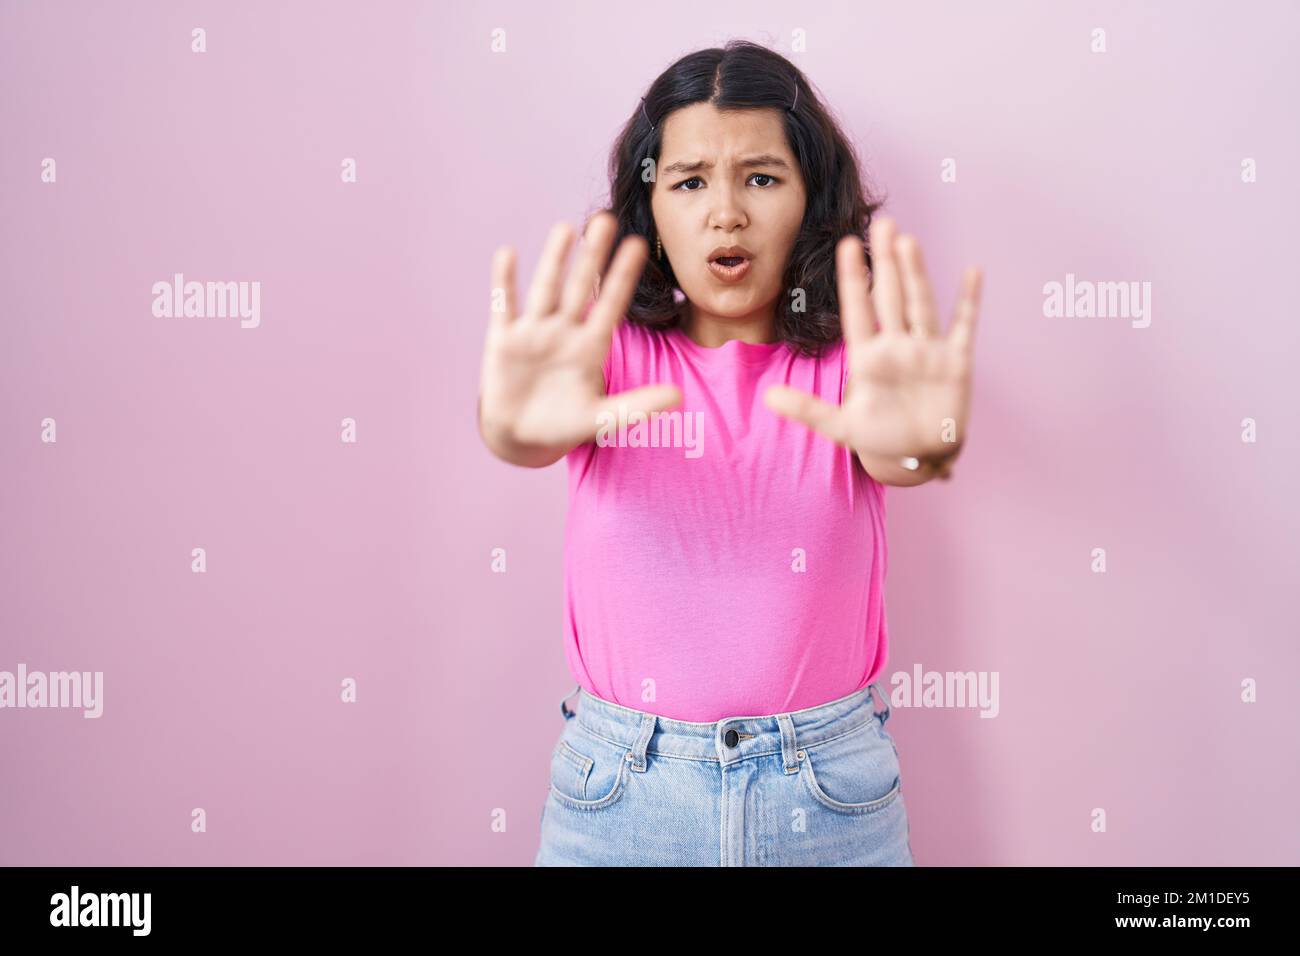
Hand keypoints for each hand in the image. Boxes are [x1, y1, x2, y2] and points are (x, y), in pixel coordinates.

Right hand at [479, 212, 681, 457]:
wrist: (520, 437)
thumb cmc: (563, 426)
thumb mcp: (602, 419)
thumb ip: (638, 407)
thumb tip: (679, 397)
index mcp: (591, 347)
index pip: (612, 305)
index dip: (623, 277)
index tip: (638, 245)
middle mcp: (564, 332)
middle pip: (581, 287)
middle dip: (593, 256)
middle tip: (606, 219)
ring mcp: (534, 333)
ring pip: (545, 289)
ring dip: (554, 260)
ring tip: (566, 229)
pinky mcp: (503, 341)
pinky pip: (503, 306)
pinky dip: (503, 282)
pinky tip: (507, 255)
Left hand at [764, 217, 981, 467]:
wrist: (918, 458)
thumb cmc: (880, 439)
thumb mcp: (841, 427)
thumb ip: (806, 410)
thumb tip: (766, 398)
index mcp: (868, 357)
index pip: (858, 309)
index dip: (853, 278)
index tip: (846, 244)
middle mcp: (897, 346)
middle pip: (891, 296)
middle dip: (886, 262)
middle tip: (883, 222)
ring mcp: (926, 351)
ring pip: (921, 304)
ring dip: (917, 274)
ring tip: (909, 241)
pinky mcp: (955, 362)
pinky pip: (964, 326)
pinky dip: (969, 301)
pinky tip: (972, 272)